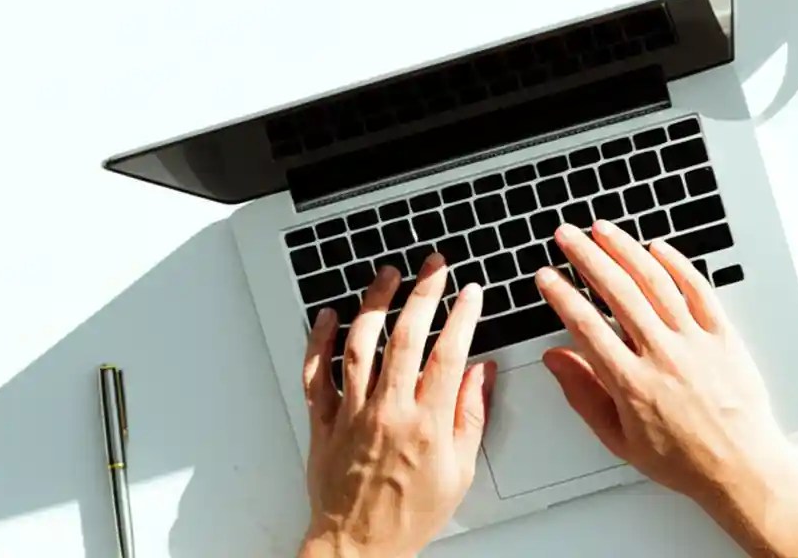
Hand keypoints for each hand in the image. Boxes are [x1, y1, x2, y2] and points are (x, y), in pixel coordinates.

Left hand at [299, 255, 496, 557]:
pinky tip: (330, 315)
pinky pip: (317, 373)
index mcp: (427, 424)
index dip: (462, 315)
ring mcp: (352, 414)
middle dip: (423, 293)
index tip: (470, 292)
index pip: (448, 353)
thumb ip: (471, 416)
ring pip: (360, 344)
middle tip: (434, 267)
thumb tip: (480, 373)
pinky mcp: (323, 422)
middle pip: (406, 337)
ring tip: (388, 275)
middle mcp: (388, 412)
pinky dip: (320, 340)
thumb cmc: (409, 516)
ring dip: (375, 303)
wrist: (359, 547)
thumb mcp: (460, 472)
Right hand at [537, 221, 797, 556]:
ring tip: (603, 230)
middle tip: (567, 237)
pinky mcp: (723, 335)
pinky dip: (676, 264)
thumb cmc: (684, 460)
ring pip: (655, 281)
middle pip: (617, 291)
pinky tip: (656, 248)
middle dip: (586, 257)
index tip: (547, 278)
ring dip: (625, 249)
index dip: (562, 295)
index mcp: (632, 383)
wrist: (742, 468)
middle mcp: (663, 356)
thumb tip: (556, 360)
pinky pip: (698, 289)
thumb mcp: (620, 440)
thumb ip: (583, 395)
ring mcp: (695, 341)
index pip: (586, 325)